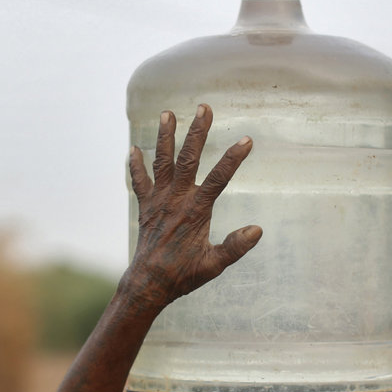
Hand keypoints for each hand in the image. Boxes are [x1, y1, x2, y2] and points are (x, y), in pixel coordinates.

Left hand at [123, 103, 261, 312]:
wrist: (148, 283)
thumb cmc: (184, 275)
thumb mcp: (214, 265)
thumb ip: (235, 247)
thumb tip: (257, 230)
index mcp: (196, 210)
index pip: (219, 178)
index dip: (233, 158)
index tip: (246, 139)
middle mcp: (176, 199)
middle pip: (188, 159)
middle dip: (197, 132)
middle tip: (204, 108)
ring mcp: (158, 201)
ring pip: (162, 162)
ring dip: (164, 137)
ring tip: (167, 113)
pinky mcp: (145, 207)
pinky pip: (139, 181)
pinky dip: (136, 165)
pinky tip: (134, 149)